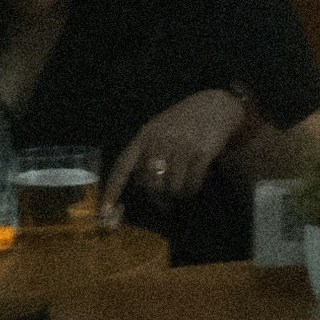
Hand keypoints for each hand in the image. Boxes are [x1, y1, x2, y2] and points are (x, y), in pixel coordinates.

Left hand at [102, 87, 251, 225]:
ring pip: (172, 188)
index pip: (123, 166)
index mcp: (145, 135)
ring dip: (178, 192)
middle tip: (166, 197)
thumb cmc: (181, 124)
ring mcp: (182, 146)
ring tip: (184, 181)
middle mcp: (161, 140)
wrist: (214, 107)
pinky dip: (193, 188)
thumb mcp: (158, 132)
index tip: (104, 212)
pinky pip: (192, 184)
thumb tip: (147, 191)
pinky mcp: (202, 152)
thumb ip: (147, 157)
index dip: (113, 190)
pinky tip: (195, 179)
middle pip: (150, 184)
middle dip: (158, 195)